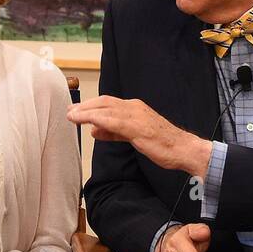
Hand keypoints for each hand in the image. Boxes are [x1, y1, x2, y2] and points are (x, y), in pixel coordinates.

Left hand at [68, 96, 211, 177]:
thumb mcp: (133, 135)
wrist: (183, 149)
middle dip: (84, 106)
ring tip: (72, 116)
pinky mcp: (137, 127)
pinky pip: (113, 121)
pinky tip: (86, 121)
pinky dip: (97, 119)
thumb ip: (113, 132)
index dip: (90, 106)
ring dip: (86, 111)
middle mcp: (134, 107)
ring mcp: (136, 116)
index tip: (75, 110)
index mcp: (134, 108)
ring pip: (106, 109)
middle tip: (69, 111)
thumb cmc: (162, 144)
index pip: (107, 103)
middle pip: (103, 102)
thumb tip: (94, 130)